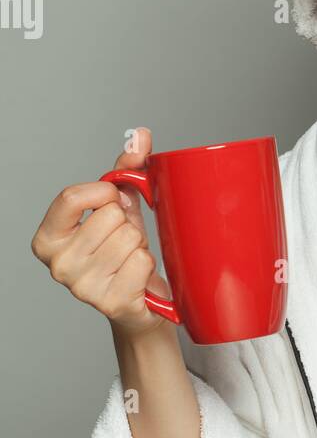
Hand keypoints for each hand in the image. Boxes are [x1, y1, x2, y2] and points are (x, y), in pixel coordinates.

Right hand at [31, 127, 170, 337]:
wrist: (141, 303)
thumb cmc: (123, 251)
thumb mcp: (119, 207)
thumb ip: (126, 170)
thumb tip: (140, 134)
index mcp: (47, 238)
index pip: (72, 196)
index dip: (104, 192)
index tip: (114, 201)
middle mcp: (58, 264)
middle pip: (107, 216)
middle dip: (127, 223)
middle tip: (125, 241)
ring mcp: (82, 287)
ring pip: (128, 238)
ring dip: (140, 244)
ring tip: (131, 259)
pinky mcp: (110, 303)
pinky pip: (142, 261)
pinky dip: (149, 265)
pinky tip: (139, 277)